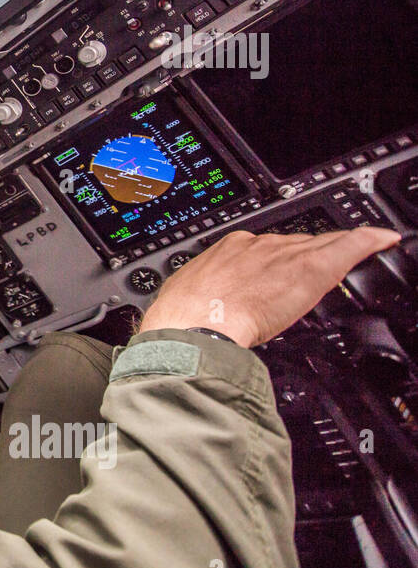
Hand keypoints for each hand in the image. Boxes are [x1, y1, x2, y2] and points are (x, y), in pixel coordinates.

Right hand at [139, 226, 401, 347]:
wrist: (193, 326)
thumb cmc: (183, 318)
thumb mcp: (184, 300)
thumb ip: (198, 298)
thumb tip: (189, 312)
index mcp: (227, 249)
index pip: (262, 249)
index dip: (277, 262)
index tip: (282, 273)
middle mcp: (257, 246)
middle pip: (294, 245)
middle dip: (307, 256)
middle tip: (319, 270)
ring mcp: (285, 255)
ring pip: (319, 245)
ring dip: (337, 249)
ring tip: (357, 248)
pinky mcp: (311, 266)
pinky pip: (349, 247)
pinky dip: (368, 242)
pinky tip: (383, 240)